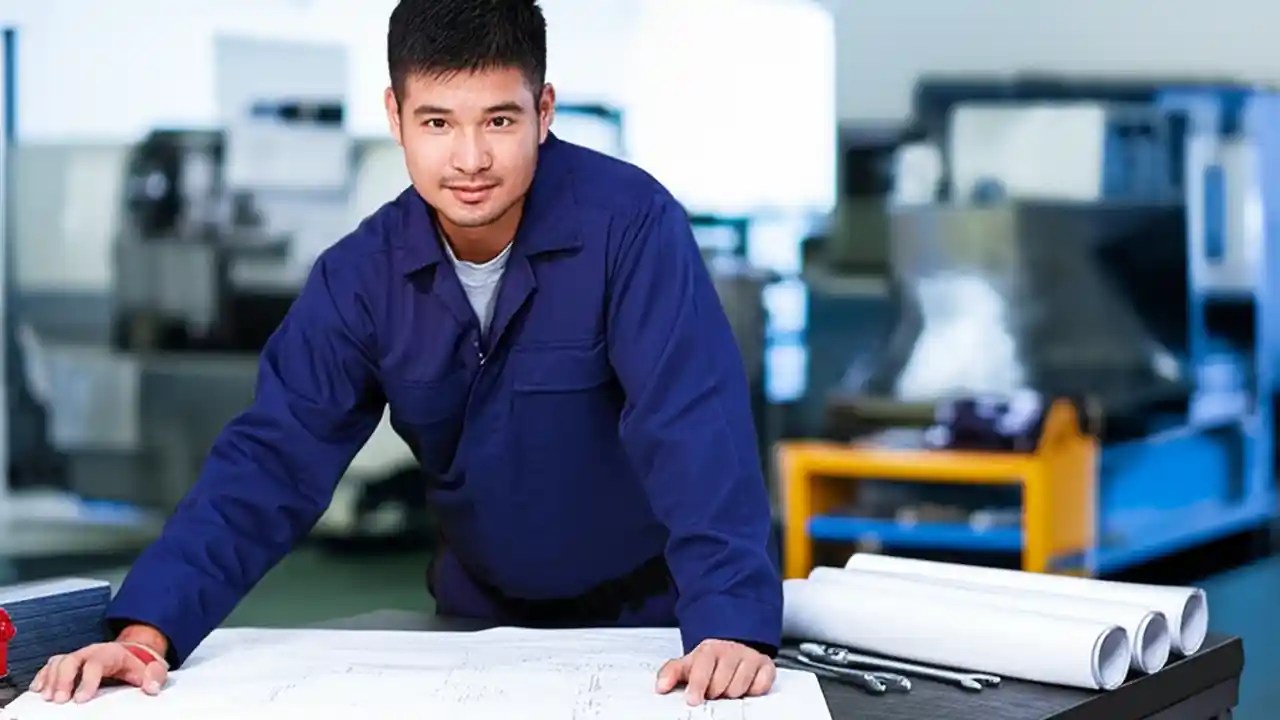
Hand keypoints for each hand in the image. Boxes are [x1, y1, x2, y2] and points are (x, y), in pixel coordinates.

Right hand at [29, 633, 168, 703]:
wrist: (132, 653)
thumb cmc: (138, 664)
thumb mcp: (152, 668)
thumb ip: (155, 676)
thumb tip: (153, 687)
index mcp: (111, 653)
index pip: (96, 663)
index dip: (87, 681)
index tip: (81, 699)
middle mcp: (91, 652)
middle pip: (71, 660)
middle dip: (63, 680)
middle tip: (59, 700)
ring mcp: (78, 656)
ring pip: (58, 662)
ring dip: (50, 679)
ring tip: (46, 697)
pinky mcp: (69, 663)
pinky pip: (51, 666)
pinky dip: (42, 676)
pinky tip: (38, 689)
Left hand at [655, 638, 775, 705]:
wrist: (733, 645)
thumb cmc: (710, 660)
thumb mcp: (688, 664)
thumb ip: (671, 673)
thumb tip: (661, 687)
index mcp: (709, 650)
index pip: (703, 668)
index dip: (698, 685)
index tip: (693, 699)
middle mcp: (731, 651)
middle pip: (722, 682)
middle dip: (715, 692)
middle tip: (712, 692)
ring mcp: (750, 657)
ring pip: (740, 687)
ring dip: (732, 693)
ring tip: (726, 689)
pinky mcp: (766, 666)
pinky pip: (761, 686)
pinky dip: (753, 691)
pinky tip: (745, 687)